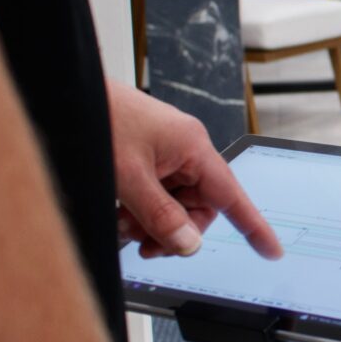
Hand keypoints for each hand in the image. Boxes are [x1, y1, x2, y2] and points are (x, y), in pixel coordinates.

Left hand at [106, 80, 281, 258]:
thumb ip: (159, 215)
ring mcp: (167, 152)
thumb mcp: (128, 177)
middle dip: (174, 229)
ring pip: (175, 203)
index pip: (231, 196)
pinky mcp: (149, 155)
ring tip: (124, 226)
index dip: (254, 227)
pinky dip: (141, 209)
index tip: (272, 251)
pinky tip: (122, 214)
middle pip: (198, 206)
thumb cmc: (99, 118)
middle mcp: (185, 149)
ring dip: (152, 222)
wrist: (68, 90)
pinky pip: (158, 192)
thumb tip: (188, 244)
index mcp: (193, 147)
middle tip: (146, 245)